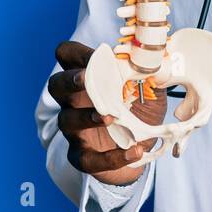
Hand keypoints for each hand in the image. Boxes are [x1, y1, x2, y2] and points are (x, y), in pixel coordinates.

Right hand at [48, 40, 168, 185]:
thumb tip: (155, 58)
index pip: (68, 55)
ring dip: (87, 117)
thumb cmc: (139, 109)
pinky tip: (134, 152)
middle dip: (69, 80)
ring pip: (67, 120)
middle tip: (85, 79)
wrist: (142, 146)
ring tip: (111, 118)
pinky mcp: (83, 155)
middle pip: (56, 85)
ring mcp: (75, 129)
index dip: (77, 53)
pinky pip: (88, 158)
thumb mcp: (149, 87)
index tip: (96, 56)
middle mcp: (75, 101)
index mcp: (88, 78)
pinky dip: (111, 157)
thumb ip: (149, 72)